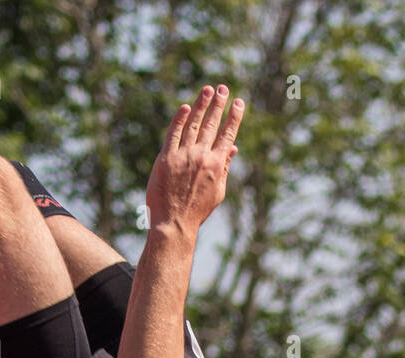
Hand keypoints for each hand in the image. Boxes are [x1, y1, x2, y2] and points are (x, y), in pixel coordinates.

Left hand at [146, 84, 244, 239]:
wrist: (174, 222)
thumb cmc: (197, 210)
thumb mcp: (218, 191)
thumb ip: (225, 167)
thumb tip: (233, 149)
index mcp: (217, 165)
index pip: (228, 134)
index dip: (234, 117)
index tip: (238, 102)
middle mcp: (202, 157)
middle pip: (211, 124)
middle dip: (218, 104)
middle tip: (223, 88)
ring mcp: (183, 156)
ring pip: (193, 124)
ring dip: (201, 105)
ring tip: (207, 90)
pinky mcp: (166, 158)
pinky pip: (173, 133)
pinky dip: (180, 120)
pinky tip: (186, 108)